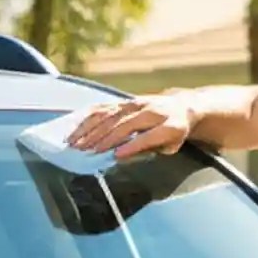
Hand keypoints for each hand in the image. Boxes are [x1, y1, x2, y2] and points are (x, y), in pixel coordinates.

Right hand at [66, 94, 195, 158]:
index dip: (132, 145)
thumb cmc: (176, 133)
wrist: (182, 107)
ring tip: (75, 142)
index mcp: (169, 126)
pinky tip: (76, 127)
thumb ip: (152, 149)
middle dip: (104, 138)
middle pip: (124, 124)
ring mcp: (137, 103)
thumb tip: (125, 156)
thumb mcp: (171, 146)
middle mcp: (152, 111)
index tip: (115, 156)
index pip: (148, 136)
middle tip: (85, 151)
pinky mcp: (127, 101)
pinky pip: (105, 107)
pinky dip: (89, 117)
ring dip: (91, 129)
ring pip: (110, 115)